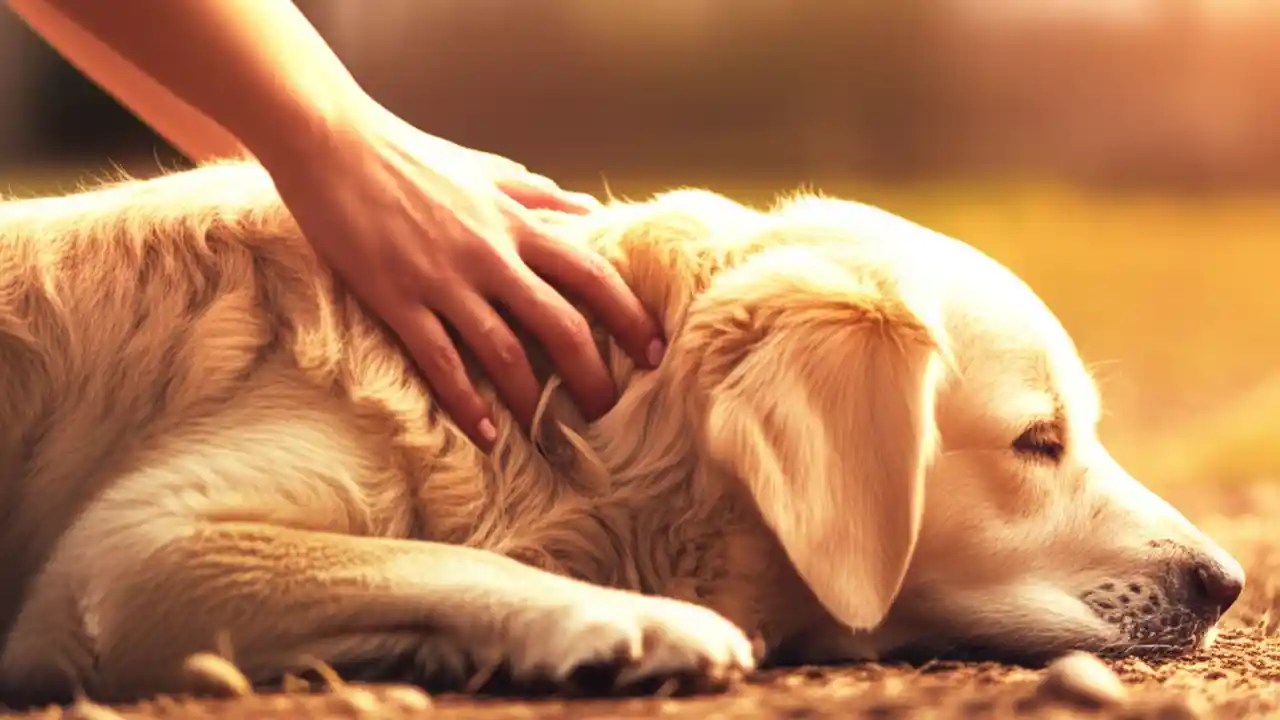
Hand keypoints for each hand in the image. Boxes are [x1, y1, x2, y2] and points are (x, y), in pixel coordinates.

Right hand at [260, 106, 664, 449]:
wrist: (335, 144)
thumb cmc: (411, 155)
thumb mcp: (486, 168)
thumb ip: (538, 194)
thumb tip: (590, 211)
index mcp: (516, 224)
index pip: (592, 275)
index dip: (630, 316)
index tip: (654, 350)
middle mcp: (491, 256)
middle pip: (561, 324)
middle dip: (591, 373)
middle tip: (607, 409)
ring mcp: (445, 281)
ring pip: (505, 353)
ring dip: (530, 399)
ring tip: (545, 432)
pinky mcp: (399, 300)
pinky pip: (441, 362)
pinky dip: (465, 402)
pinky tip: (484, 434)